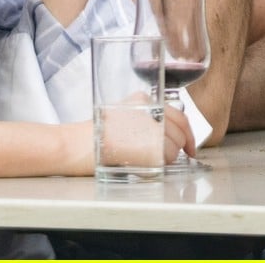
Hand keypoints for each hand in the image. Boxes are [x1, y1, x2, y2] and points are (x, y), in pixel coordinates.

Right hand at [64, 104, 195, 175]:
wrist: (75, 144)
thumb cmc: (93, 135)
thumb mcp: (122, 115)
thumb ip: (144, 119)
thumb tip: (167, 134)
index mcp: (143, 100)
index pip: (179, 115)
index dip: (189, 134)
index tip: (190, 146)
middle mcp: (147, 109)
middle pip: (179, 131)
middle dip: (180, 147)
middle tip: (174, 157)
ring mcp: (146, 125)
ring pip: (174, 146)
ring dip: (167, 157)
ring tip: (148, 160)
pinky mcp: (144, 143)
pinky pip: (165, 157)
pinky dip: (160, 165)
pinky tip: (144, 164)